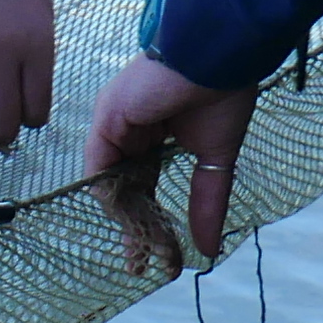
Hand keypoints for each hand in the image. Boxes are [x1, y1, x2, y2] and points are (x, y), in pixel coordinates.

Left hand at [84, 50, 255, 276]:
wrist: (219, 56)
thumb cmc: (223, 96)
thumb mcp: (215, 161)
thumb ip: (206, 203)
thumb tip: (209, 250)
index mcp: (154, 136)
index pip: (145, 186)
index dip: (150, 221)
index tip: (159, 260)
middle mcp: (129, 132)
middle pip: (125, 189)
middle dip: (133, 229)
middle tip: (139, 266)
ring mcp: (115, 125)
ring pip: (111, 181)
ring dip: (123, 219)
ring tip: (138, 253)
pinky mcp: (107, 119)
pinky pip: (99, 164)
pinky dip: (109, 194)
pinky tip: (125, 223)